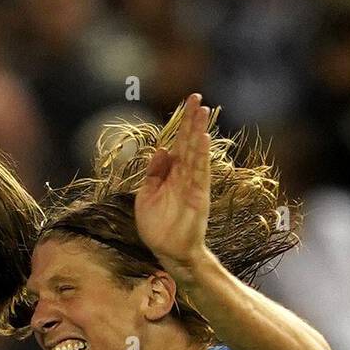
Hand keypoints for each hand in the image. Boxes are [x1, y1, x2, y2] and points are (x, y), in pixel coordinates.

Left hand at [134, 92, 210, 279]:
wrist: (167, 251)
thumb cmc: (157, 225)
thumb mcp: (147, 195)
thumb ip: (154, 173)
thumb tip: (161, 149)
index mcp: (172, 173)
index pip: (179, 142)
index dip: (182, 123)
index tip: (188, 102)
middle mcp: (184, 175)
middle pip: (189, 143)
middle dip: (193, 121)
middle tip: (197, 99)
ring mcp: (193, 184)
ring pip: (196, 153)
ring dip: (199, 133)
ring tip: (203, 112)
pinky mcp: (198, 196)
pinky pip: (200, 173)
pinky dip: (201, 156)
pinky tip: (203, 140)